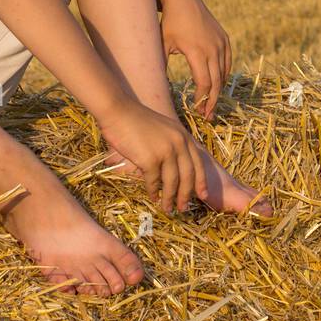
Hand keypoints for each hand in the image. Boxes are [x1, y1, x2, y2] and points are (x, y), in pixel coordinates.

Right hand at [98, 98, 208, 212]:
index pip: (198, 163)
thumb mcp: (163, 128)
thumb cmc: (135, 120)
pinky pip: (154, 182)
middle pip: (187, 176)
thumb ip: (171, 145)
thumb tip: (175, 170)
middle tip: (184, 209)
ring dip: (170, 198)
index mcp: (183, 136)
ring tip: (168, 209)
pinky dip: (153, 192)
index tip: (203, 196)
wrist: (118, 110)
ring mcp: (165, 152)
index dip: (201, 182)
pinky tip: (152, 198)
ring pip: (172, 182)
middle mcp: (178, 144)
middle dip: (186, 195)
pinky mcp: (150, 160)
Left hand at [160, 0, 230, 119]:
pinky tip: (217, 84)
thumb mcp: (162, 45)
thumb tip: (155, 89)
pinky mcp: (224, 38)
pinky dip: (223, 75)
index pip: (204, 83)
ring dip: (218, 90)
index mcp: (197, 52)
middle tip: (208, 116)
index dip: (202, 99)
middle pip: (216, 82)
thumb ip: (160, 68)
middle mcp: (213, 48)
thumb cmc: (168, 24)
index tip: (197, 111)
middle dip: (212, 101)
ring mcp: (221, 43)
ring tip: (211, 103)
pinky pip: (227, 62)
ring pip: (224, 73)